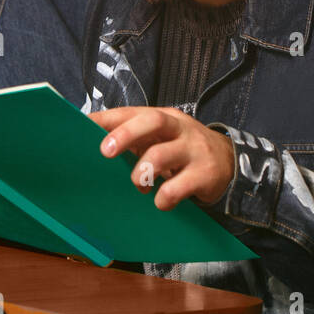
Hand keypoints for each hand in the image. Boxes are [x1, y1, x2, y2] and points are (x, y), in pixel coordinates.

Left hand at [90, 106, 234, 209]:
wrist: (230, 161)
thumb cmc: (183, 150)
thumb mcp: (162, 138)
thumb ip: (136, 140)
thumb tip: (96, 146)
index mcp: (164, 117)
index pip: (132, 112)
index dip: (108, 119)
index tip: (84, 126)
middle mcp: (179, 128)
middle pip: (152, 122)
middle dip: (125, 135)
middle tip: (105, 152)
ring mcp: (194, 149)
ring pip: (161, 155)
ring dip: (141, 174)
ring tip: (140, 185)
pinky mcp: (206, 173)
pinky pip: (178, 186)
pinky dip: (164, 198)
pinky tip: (162, 201)